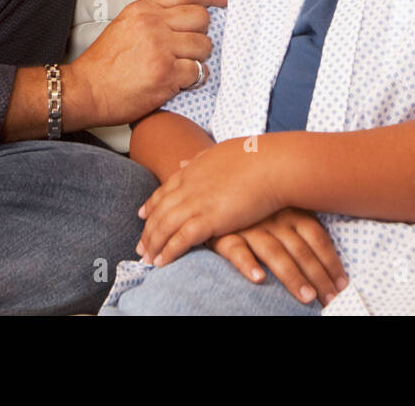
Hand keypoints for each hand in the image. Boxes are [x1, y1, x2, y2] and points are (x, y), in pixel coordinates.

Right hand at [70, 0, 226, 126]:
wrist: (87, 90)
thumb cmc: (104, 64)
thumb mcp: (125, 26)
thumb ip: (153, 17)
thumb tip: (185, 17)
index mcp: (143, 9)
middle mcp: (153, 24)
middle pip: (201, 17)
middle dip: (202, 33)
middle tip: (189, 47)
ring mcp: (161, 48)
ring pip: (204, 45)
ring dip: (199, 58)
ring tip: (181, 67)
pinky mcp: (166, 73)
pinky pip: (199, 71)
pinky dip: (194, 79)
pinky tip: (179, 82)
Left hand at [136, 136, 280, 266]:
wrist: (273, 165)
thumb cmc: (257, 157)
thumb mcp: (222, 152)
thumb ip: (201, 159)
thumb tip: (185, 161)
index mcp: (193, 169)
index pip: (165, 189)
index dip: (152, 204)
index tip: (142, 215)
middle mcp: (190, 185)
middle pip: (160, 211)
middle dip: (148, 230)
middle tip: (140, 246)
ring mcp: (197, 201)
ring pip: (165, 226)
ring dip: (153, 244)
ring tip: (147, 259)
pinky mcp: (209, 219)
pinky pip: (181, 239)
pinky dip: (169, 252)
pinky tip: (162, 262)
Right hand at [208, 207, 348, 306]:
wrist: (214, 188)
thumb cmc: (256, 202)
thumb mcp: (282, 204)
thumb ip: (302, 226)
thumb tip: (329, 257)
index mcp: (291, 209)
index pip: (318, 238)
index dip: (332, 262)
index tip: (343, 284)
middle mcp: (274, 217)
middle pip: (301, 250)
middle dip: (319, 276)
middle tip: (332, 299)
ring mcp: (249, 225)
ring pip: (275, 253)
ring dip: (292, 276)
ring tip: (307, 298)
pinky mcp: (224, 233)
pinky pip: (236, 249)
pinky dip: (248, 264)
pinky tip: (259, 279)